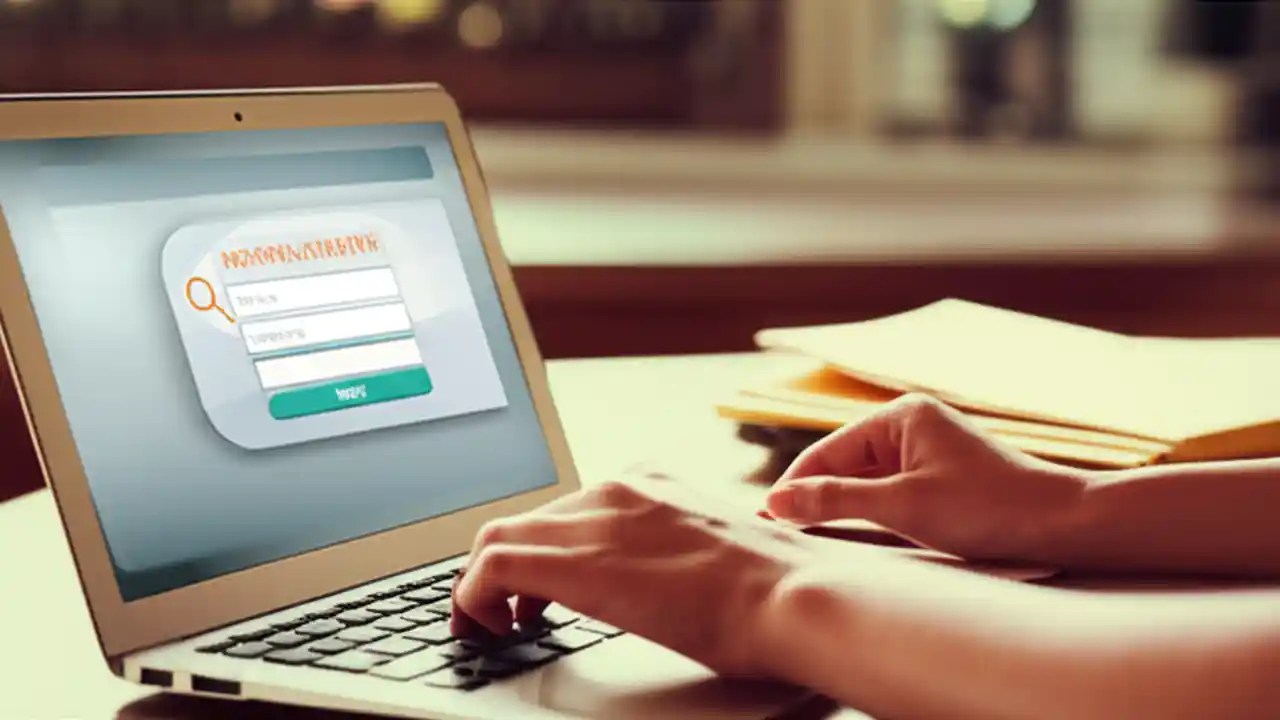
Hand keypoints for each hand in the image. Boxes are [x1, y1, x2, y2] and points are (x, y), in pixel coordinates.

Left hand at [451, 471, 831, 675]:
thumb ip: (674, 556)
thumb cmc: (773, 591)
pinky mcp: (576, 560)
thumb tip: (660, 586)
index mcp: (650, 484)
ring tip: (490, 627)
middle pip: (526, 522)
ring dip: (482, 586)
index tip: (534, 592)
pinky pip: (492, 568)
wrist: (791, 595)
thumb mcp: (714, 555)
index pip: (568, 510)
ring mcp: (595, 519)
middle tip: (502, 616)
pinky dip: (473, 599)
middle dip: (503, 572)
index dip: (541, 554)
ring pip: (499, 538)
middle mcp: (616, 489)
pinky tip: (486, 629)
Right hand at [765, 394, 1089, 561]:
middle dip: (814, 494)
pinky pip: (889, 489)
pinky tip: (854, 534)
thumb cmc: (987, 509)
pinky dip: (868, 510)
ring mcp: (928, 448)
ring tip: (808, 534)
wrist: (1062, 524)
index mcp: (901, 415)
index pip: (827, 451)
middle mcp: (912, 423)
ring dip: (840, 505)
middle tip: (778, 530)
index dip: (794, 485)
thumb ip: (836, 501)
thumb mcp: (902, 507)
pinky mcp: (942, 474)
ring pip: (865, 478)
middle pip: (843, 462)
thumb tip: (778, 500)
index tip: (764, 517)